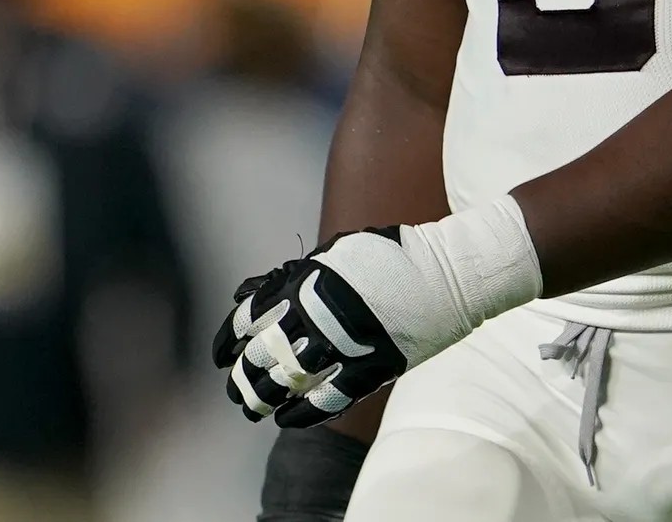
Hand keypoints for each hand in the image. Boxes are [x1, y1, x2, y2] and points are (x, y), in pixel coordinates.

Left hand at [215, 198, 542, 427]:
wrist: (450, 273)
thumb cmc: (388, 257)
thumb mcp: (335, 253)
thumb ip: (291, 276)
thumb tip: (246, 295)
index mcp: (309, 281)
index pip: (251, 316)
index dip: (229, 338)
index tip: (221, 354)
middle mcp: (322, 313)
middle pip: (265, 355)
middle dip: (243, 376)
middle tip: (234, 389)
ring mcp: (348, 343)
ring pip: (290, 381)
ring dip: (263, 398)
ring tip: (251, 409)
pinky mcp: (373, 367)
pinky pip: (328, 399)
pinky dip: (302, 413)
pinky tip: (286, 419)